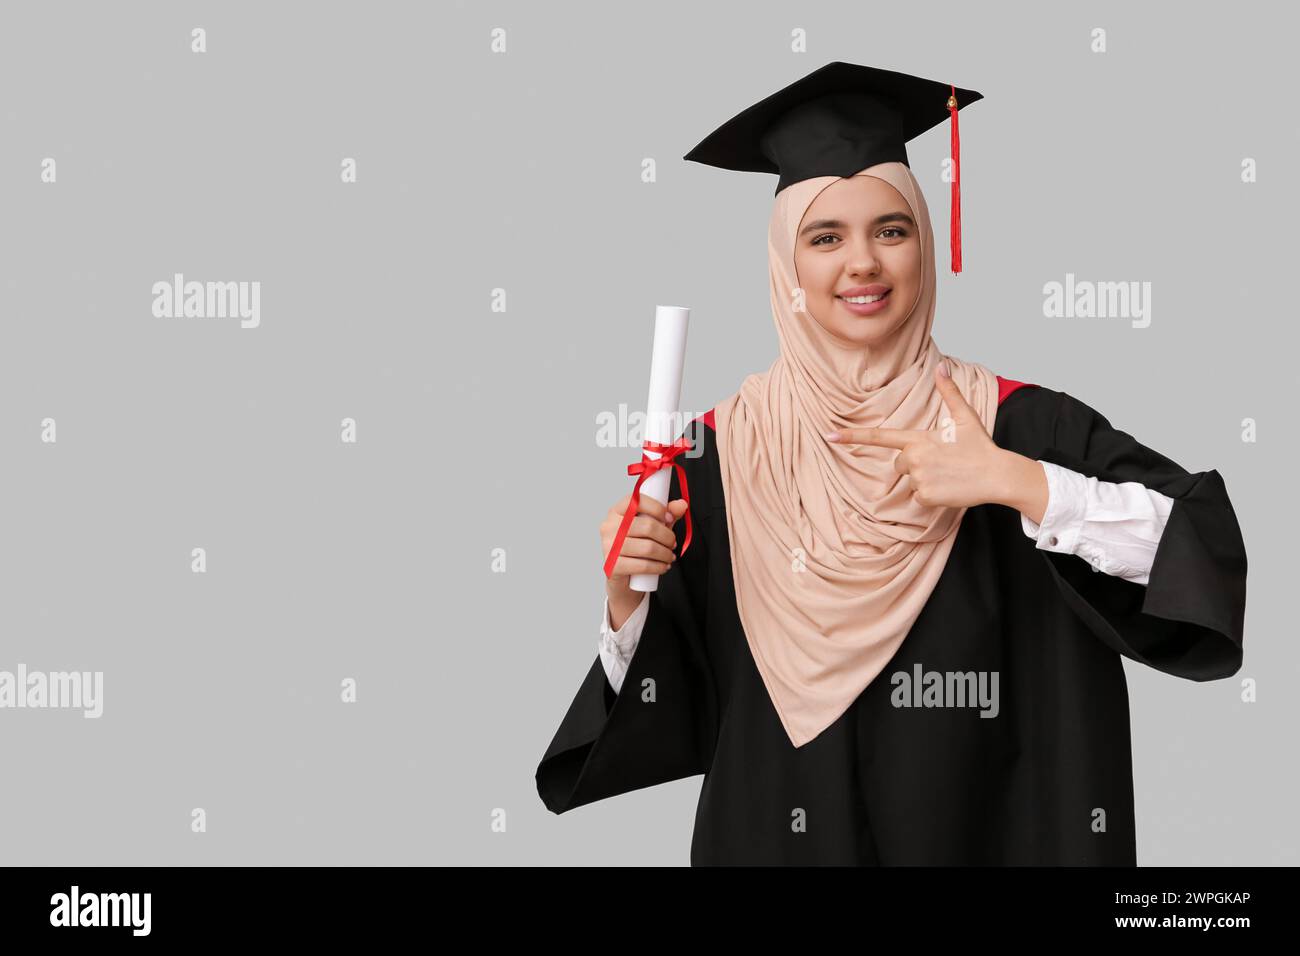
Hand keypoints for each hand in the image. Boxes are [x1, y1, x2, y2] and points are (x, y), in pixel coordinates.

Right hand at [601, 493, 689, 597]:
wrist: (621, 575)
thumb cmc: (635, 547)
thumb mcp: (652, 527)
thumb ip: (666, 514)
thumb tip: (682, 505)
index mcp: (617, 511)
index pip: (637, 501)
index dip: (658, 508)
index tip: (669, 518)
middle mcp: (609, 526)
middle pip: (648, 526)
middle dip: (667, 536)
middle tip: (672, 543)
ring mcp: (609, 546)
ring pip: (648, 548)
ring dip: (665, 554)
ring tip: (669, 556)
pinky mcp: (613, 565)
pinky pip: (643, 565)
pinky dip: (659, 567)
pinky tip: (663, 566)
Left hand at [822, 362, 1016, 509]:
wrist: (998, 475)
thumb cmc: (980, 446)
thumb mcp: (965, 417)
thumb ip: (949, 393)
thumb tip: (941, 367)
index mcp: (919, 439)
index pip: (880, 437)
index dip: (853, 436)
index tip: (830, 436)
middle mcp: (915, 458)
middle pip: (899, 464)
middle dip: (915, 464)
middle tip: (942, 461)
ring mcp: (919, 479)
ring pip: (910, 482)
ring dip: (925, 480)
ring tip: (948, 474)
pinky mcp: (926, 497)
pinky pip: (919, 498)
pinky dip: (932, 496)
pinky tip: (949, 488)